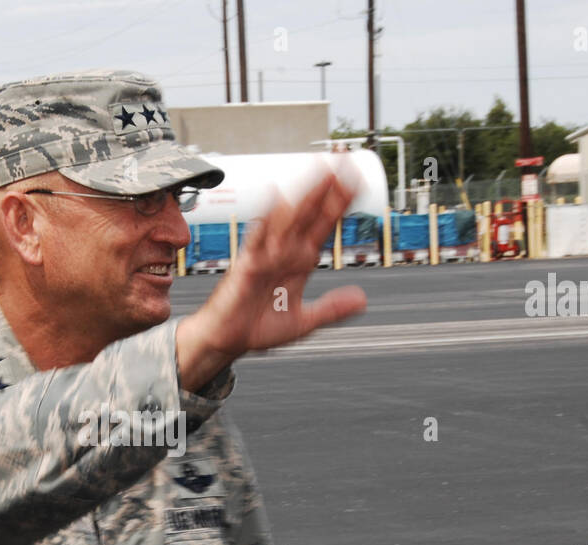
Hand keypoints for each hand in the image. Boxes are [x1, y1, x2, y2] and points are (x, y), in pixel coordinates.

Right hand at [176, 160, 368, 392]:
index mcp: (299, 262)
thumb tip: (362, 299)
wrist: (226, 341)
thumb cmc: (257, 328)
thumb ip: (331, 309)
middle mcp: (284, 252)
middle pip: (310, 213)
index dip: (340, 203)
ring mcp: (266, 255)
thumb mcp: (303, 322)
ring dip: (306, 196)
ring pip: (289, 219)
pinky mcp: (248, 265)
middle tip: (344, 160)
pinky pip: (257, 239)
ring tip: (323, 172)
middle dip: (327, 187)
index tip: (357, 181)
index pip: (323, 225)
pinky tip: (276, 199)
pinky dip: (266, 220)